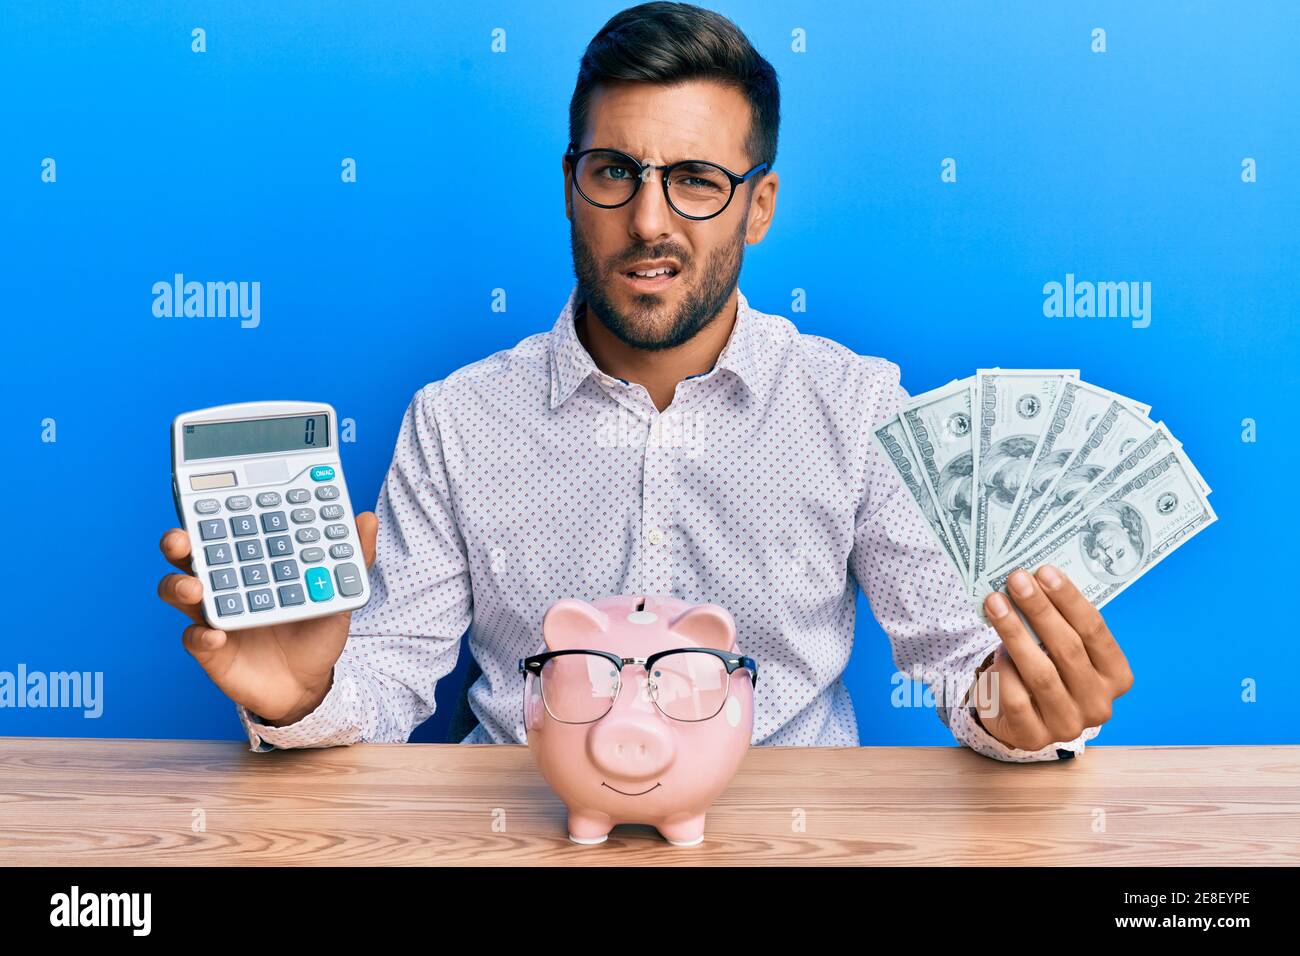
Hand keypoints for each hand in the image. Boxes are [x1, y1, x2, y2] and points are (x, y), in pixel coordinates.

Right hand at [157, 512, 377, 724]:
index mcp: (249, 561)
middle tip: (181, 538)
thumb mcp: (336, 594)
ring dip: (180, 585)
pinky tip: (216, 635)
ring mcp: (212, 615)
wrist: (308, 684)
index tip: (213, 499)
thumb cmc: (315, 632)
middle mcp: (224, 583)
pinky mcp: (209, 649)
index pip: (223, 528)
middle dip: (178, 541)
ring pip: (177, 591)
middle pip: (188, 555)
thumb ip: (352, 559)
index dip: (211, 513)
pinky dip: (201, 635)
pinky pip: (193, 638)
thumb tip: (367, 518)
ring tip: (195, 588)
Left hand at [973, 564, 1133, 751]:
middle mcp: (1099, 704)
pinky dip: (1004, 670)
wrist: (1021, 716)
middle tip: (1016, 580)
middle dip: (1039, 610)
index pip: (1095, 632)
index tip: (1045, 571)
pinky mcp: (1034, 737)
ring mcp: (1068, 725)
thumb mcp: (1060, 647)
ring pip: (1041, 674)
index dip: (1069, 600)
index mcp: (1116, 677)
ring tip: (995, 603)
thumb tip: (1033, 579)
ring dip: (1015, 633)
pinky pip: (1016, 698)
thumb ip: (1058, 622)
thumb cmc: (1047, 668)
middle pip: (1068, 649)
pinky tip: (995, 650)